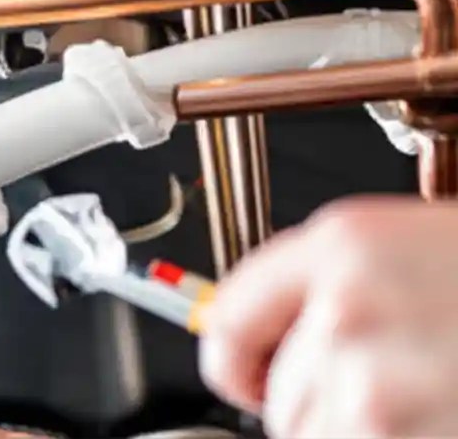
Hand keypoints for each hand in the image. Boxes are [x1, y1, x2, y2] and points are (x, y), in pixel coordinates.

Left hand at [199, 197, 457, 436]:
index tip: (241, 377)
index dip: (229, 361)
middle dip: (315, 408)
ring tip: (417, 401)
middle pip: (275, 394)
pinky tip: (434, 418)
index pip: (230, 314)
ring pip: (310, 435)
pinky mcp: (393, 429)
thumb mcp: (415, 249)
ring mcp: (370, 378)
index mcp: (347, 243)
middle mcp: (344, 306)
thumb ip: (335, 281)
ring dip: (352, 432)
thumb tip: (276, 329)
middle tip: (376, 393)